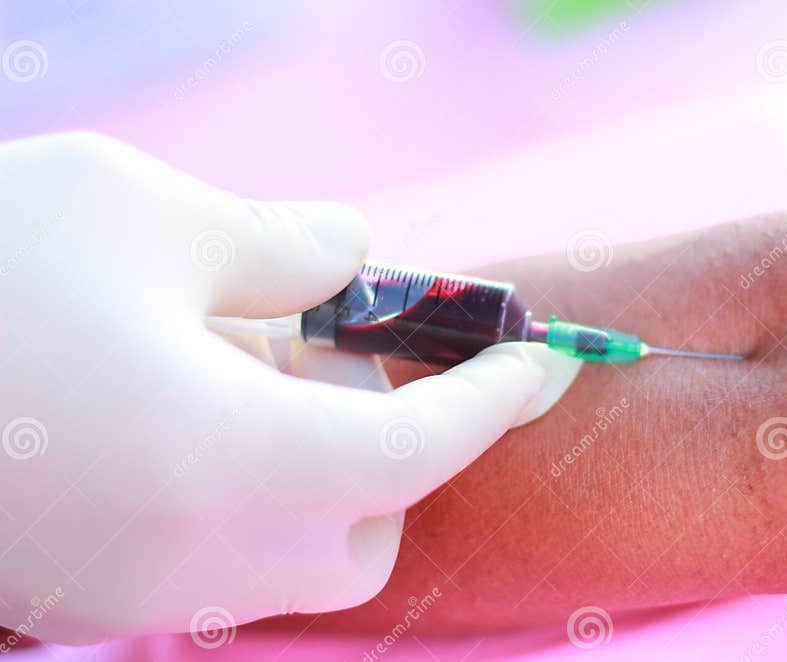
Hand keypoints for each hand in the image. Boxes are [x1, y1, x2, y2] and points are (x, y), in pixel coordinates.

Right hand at [0, 133, 580, 643]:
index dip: (493, 399)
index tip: (539, 361)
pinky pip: (227, 554)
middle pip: (372, 516)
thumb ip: (281, 238)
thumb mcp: (142, 211)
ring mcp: (149, 592)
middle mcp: (208, 554)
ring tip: (244, 366)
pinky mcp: (98, 595)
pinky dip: (249, 488)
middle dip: (386, 433)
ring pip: (304, 547)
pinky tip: (189, 410)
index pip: (425, 445)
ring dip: (319, 463)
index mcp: (242, 462)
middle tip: (332, 344)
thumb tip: (359, 248)